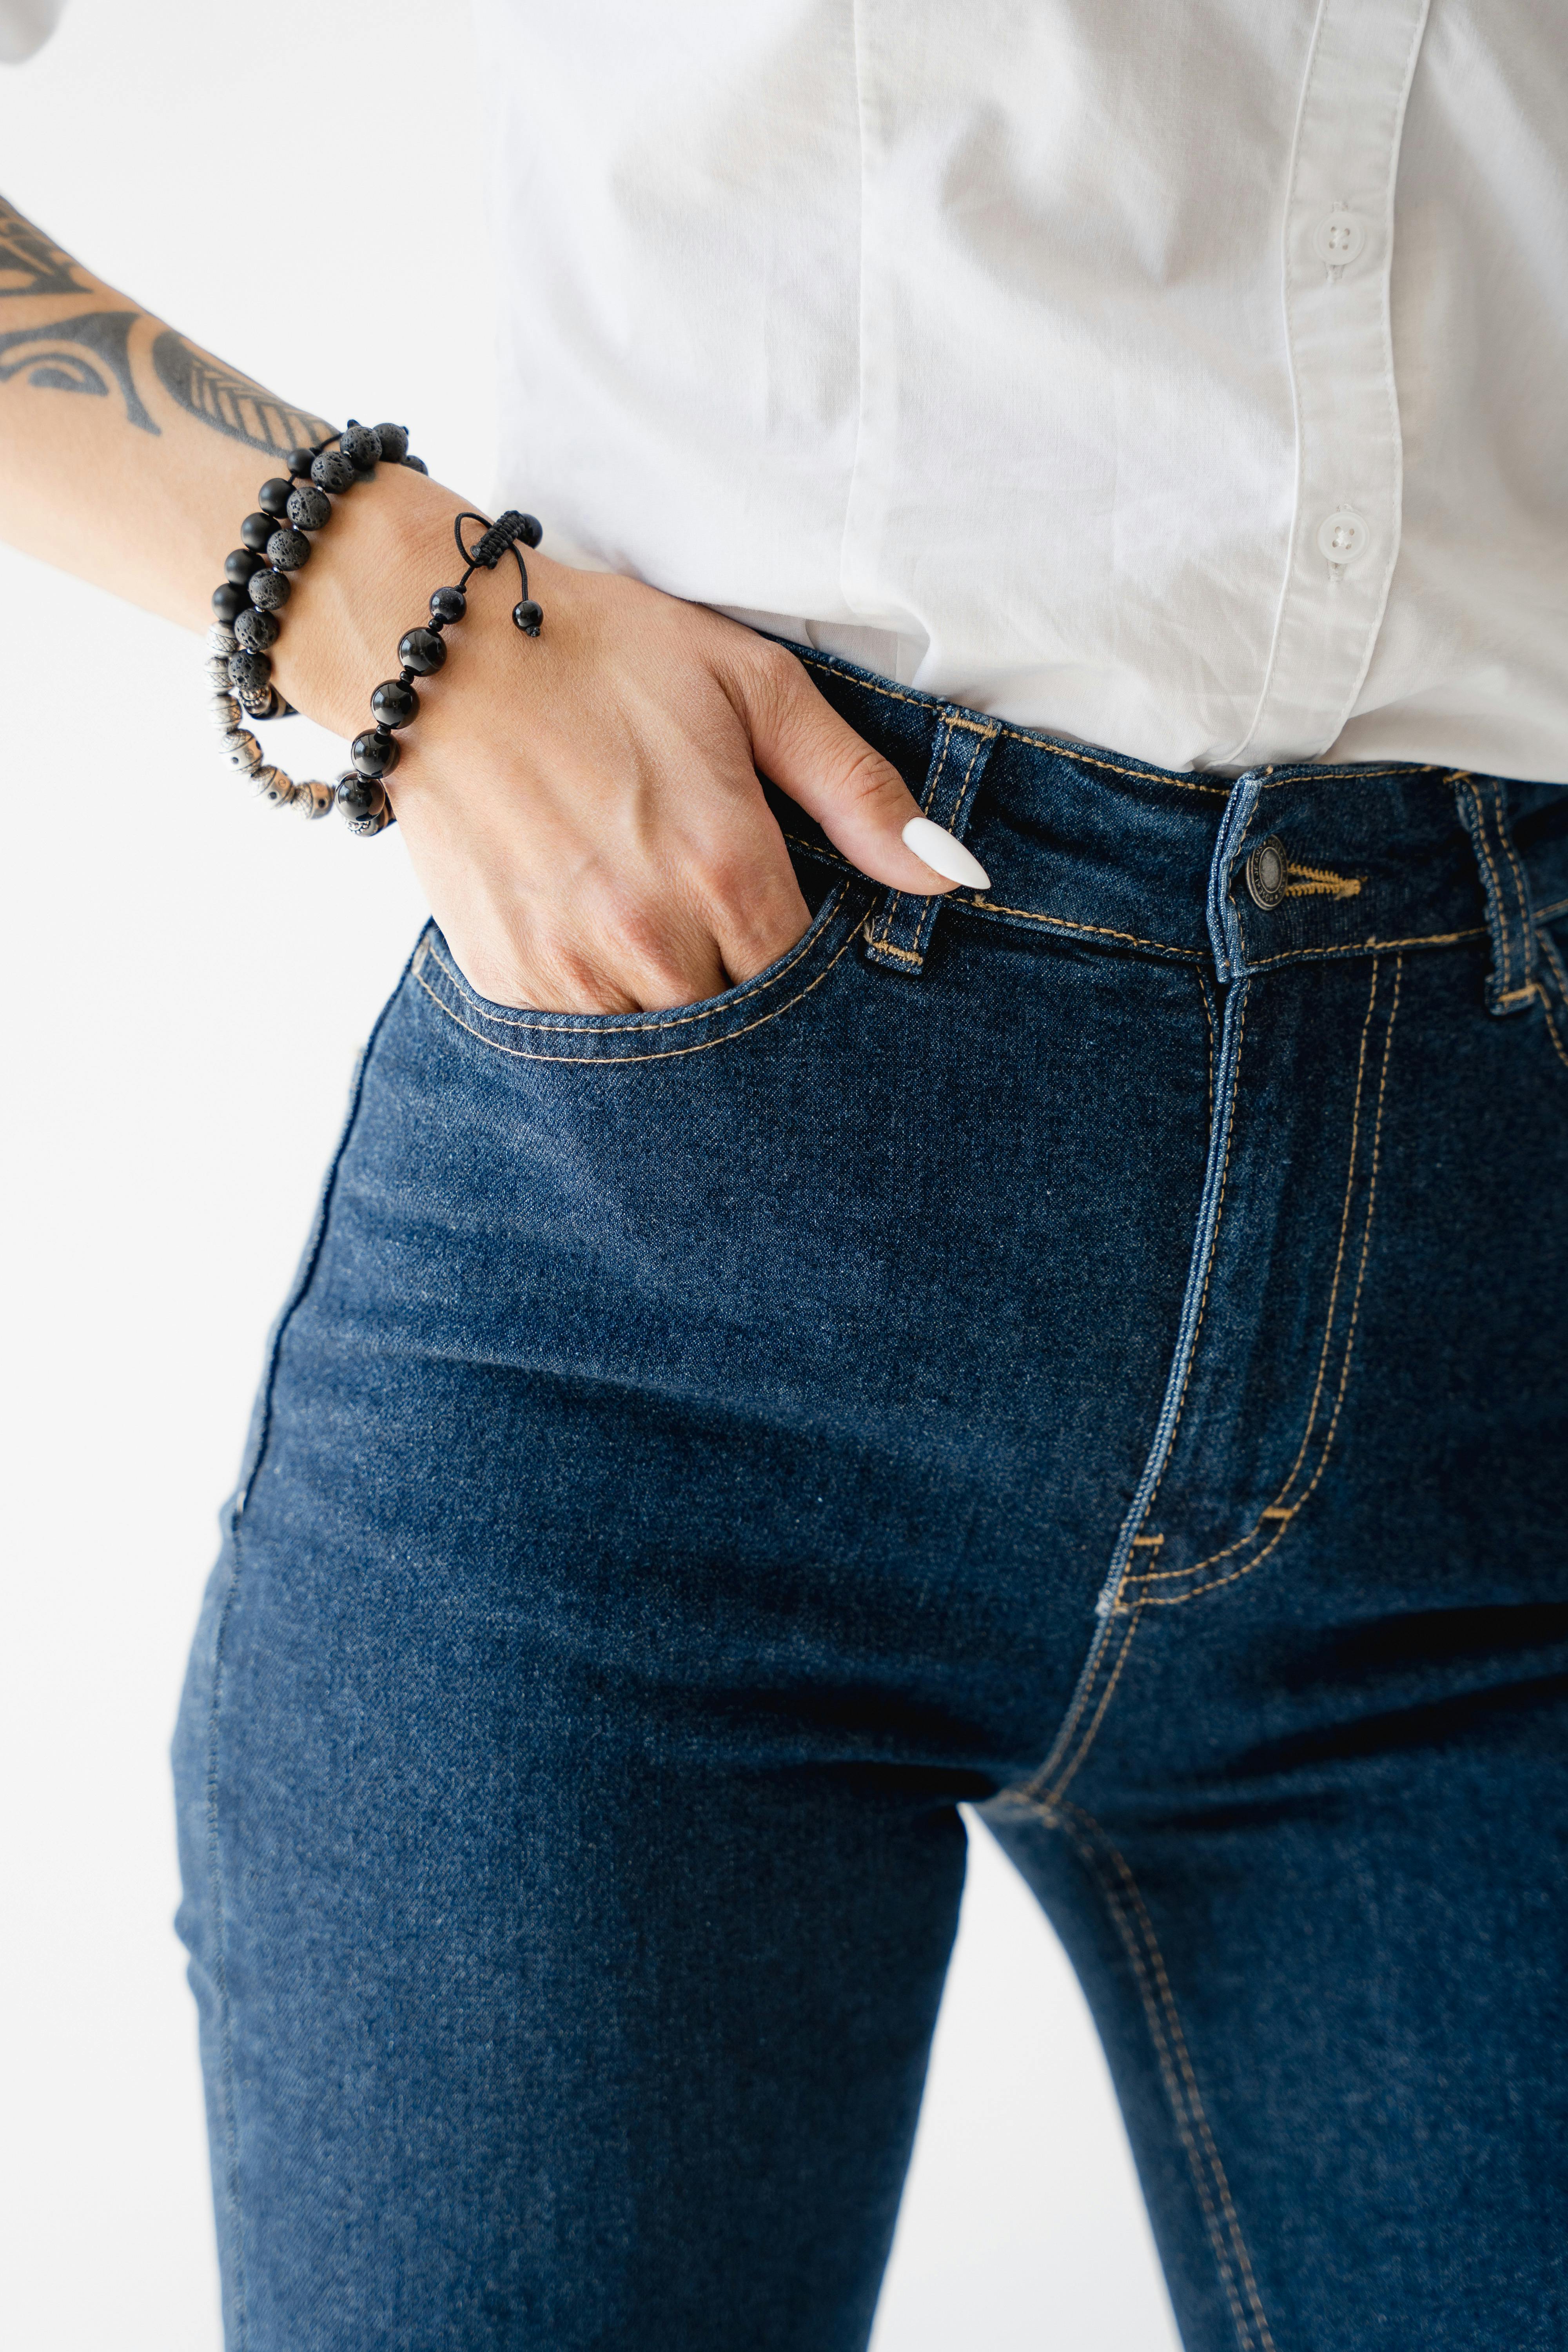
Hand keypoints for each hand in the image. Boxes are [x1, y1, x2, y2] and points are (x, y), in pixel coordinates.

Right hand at [276, 470, 971, 1013]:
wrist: (440, 653)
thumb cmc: (607, 656)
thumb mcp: (754, 687)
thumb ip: (858, 790)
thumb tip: (950, 876)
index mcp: (723, 866)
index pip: (809, 980)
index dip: (820, 976)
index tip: (811, 947)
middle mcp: (649, 932)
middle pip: (742, 1029)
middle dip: (755, 1002)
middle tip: (741, 950)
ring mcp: (571, 965)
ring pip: (664, 1052)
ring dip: (682, 1014)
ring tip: (677, 952)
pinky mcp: (508, 977)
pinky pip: (583, 1042)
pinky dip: (609, 1014)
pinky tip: (611, 954)